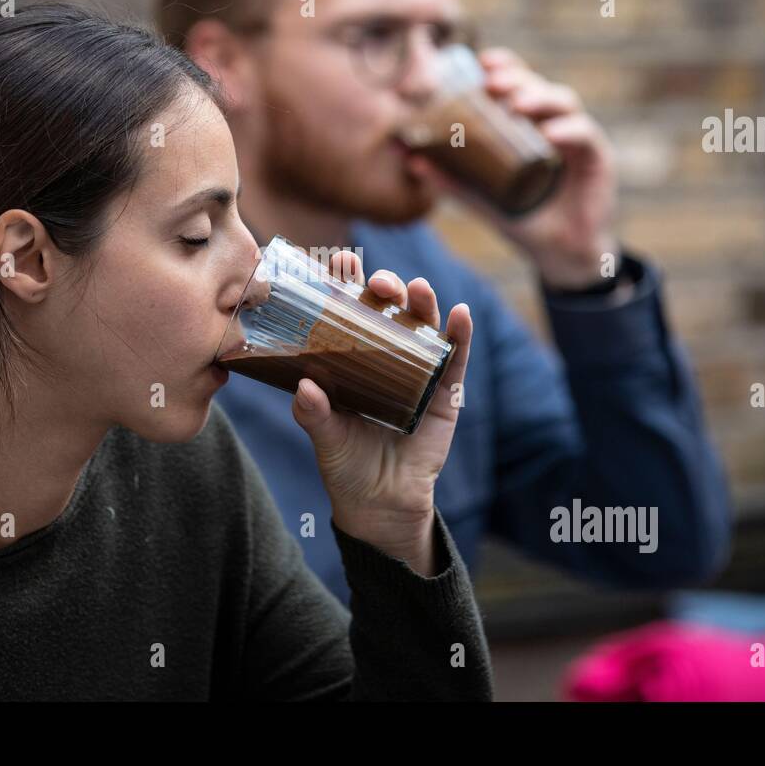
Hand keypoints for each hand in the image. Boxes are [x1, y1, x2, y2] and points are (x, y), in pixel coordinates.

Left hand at [290, 251, 472, 574]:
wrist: (380, 505)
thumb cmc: (347, 465)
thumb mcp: (326, 437)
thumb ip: (314, 414)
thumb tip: (304, 387)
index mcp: (352, 360)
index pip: (348, 312)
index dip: (347, 284)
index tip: (340, 260)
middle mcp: (386, 358)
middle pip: (389, 311)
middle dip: (385, 287)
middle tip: (378, 282)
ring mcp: (419, 372)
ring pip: (423, 327)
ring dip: (423, 302)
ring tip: (418, 289)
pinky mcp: (446, 393)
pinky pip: (455, 359)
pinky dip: (459, 335)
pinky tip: (459, 315)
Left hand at [407, 46, 619, 289]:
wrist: (557, 254)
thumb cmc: (523, 217)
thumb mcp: (482, 197)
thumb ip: (451, 179)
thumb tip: (411, 160)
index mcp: (528, 125)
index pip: (517, 84)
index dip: (503, 67)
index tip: (479, 63)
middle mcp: (554, 124)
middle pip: (537, 86)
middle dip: (515, 78)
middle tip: (491, 83)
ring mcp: (577, 138)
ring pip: (563, 103)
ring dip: (539, 98)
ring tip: (517, 105)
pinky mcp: (597, 158)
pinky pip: (585, 135)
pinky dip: (568, 130)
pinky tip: (549, 133)